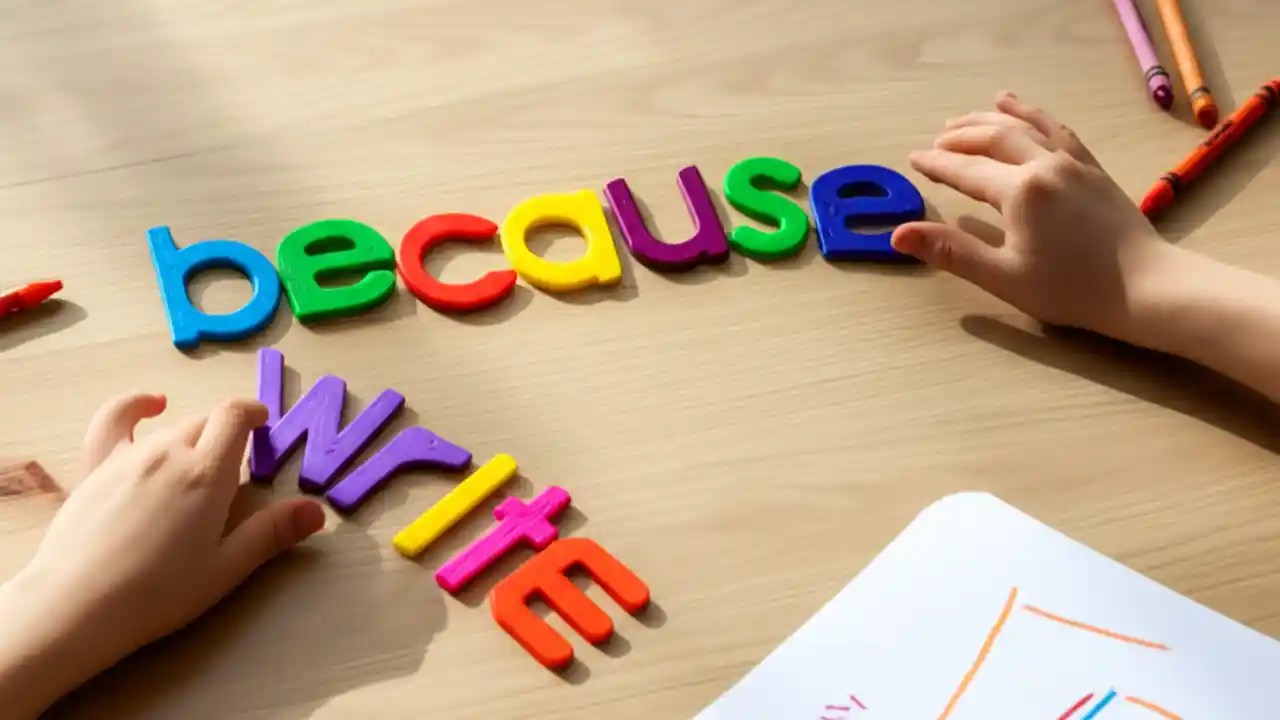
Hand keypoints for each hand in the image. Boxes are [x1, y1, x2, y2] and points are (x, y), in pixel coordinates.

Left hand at [0, 394, 325, 718]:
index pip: (235, 417)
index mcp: (208, 474)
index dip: (253, 412)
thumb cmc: (157, 593)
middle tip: (237, 459)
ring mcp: (129, 457)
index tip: (263, 423)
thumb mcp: (225, 569)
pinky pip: (115, 421)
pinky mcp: (96, 467)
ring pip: (170, 426)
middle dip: (226, 432)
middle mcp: (170, 453)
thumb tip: (316, 510)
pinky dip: (134, 405)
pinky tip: (149, 405)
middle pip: (206, 422)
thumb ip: (271, 534)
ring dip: (191, 433)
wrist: (77, 604)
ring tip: (198, 458)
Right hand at [892, 91, 1183, 341]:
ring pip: (1026, 126)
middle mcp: (1044, 165)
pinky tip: (1027, 113)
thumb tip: (898, 233)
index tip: (913, 159)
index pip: (965, 169)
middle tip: (936, 140)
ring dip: (993, 117)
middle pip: (994, 138)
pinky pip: (1060, 130)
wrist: (1146, 288)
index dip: (936, 164)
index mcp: (1019, 191)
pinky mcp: (1094, 170)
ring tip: (969, 114)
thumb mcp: (1002, 276)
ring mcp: (1073, 163)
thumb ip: (950, 250)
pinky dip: (1036, 116)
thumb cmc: (1070, 290)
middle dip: (960, 136)